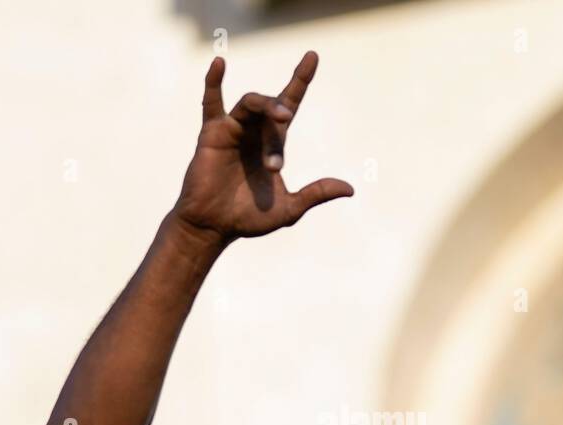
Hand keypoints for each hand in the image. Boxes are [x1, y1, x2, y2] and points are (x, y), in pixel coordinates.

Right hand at [172, 51, 352, 244]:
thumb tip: (351, 189)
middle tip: (282, 140)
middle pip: (273, 108)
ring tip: (281, 117)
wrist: (214, 227)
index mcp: (273, 142)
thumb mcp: (289, 208)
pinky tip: (219, 65)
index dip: (300, 80)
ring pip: (251, 103)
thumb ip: (316, 194)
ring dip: (266, 107)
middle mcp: (254, 130)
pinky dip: (213, 82)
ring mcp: (233, 129)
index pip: (290, 103)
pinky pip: (211, 103)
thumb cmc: (248, 218)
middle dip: (281, 115)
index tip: (312, 57)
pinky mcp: (212, 134)